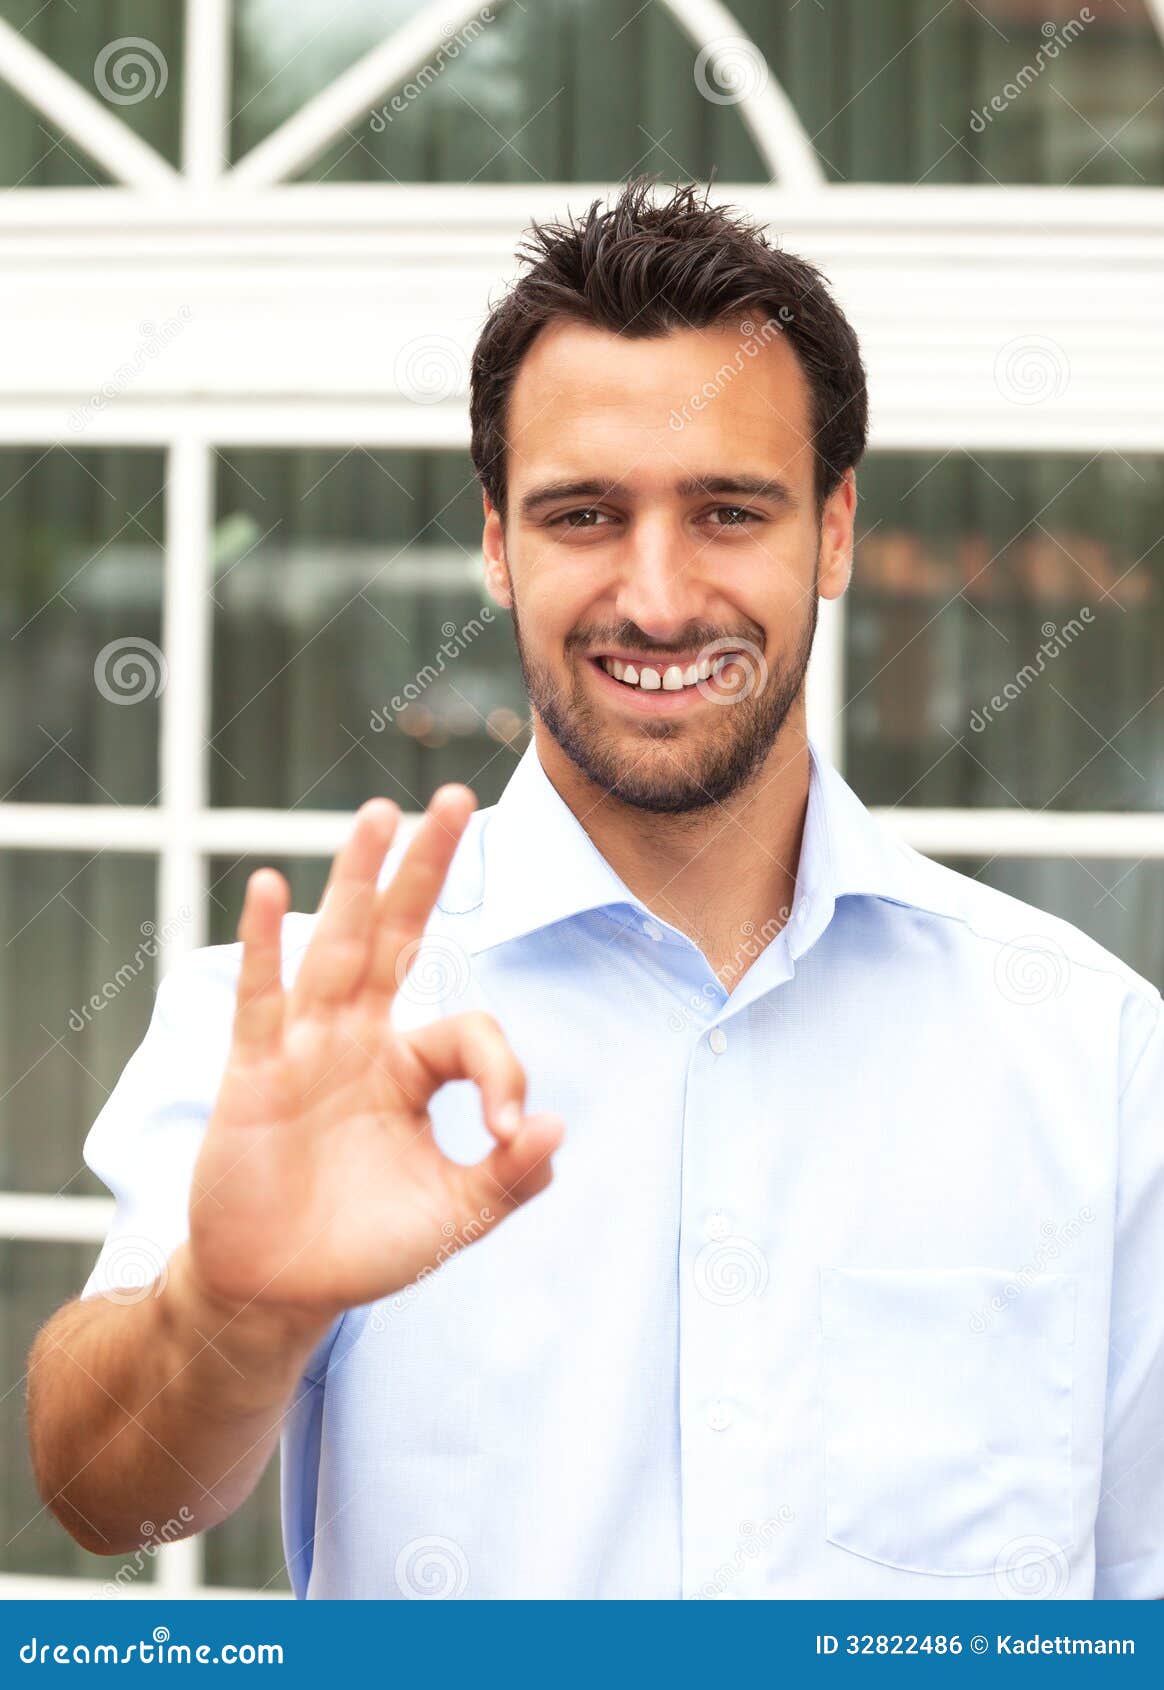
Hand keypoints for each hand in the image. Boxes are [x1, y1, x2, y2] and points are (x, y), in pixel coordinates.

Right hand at [186, 786, 563, 1328]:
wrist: (278, 1291)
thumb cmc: (364, 1247)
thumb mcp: (455, 1215)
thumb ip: (510, 1177)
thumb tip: (554, 1127)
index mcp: (412, 1068)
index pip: (471, 1031)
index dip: (504, 1073)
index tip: (512, 1132)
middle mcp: (361, 1040)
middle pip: (398, 936)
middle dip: (426, 870)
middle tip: (455, 798)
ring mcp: (306, 1049)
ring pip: (336, 949)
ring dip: (357, 882)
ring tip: (377, 814)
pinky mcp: (256, 1072)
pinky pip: (263, 999)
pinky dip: (265, 945)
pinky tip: (269, 887)